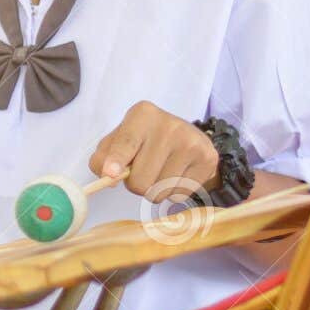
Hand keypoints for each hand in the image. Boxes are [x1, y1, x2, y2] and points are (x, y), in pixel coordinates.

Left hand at [88, 101, 219, 202]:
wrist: (185, 137)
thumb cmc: (142, 141)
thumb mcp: (116, 142)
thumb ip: (102, 159)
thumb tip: (109, 177)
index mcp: (142, 115)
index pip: (126, 143)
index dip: (116, 161)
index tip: (111, 173)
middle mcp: (169, 125)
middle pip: (140, 181)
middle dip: (136, 184)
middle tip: (143, 169)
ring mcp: (191, 141)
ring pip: (159, 192)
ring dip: (154, 189)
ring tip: (160, 170)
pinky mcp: (207, 158)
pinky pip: (179, 195)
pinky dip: (173, 191)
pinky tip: (176, 173)